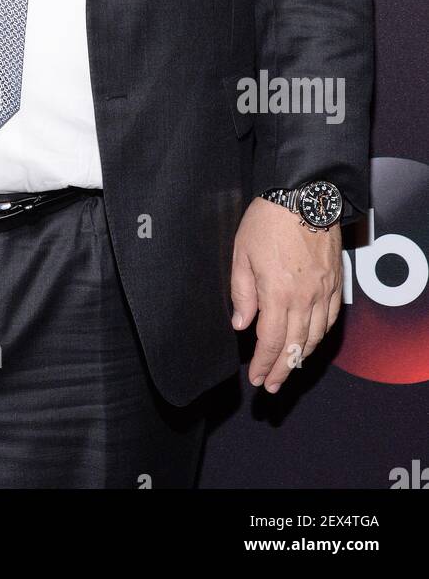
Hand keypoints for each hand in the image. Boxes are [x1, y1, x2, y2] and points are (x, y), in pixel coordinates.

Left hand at [230, 195, 342, 392]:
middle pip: (295, 346)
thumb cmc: (268, 220)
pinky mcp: (336, 281)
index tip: (257, 378)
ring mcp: (323, 290)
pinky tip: (311, 341)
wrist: (303, 194)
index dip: (264, 363)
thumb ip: (242, 292)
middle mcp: (304, 297)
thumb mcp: (242, 253)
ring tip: (289, 368)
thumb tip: (242, 324)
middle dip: (282, 369)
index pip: (272, 341)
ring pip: (316, 336)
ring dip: (302, 357)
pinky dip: (321, 335)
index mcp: (277, 292)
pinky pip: (331, 318)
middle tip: (271, 385)